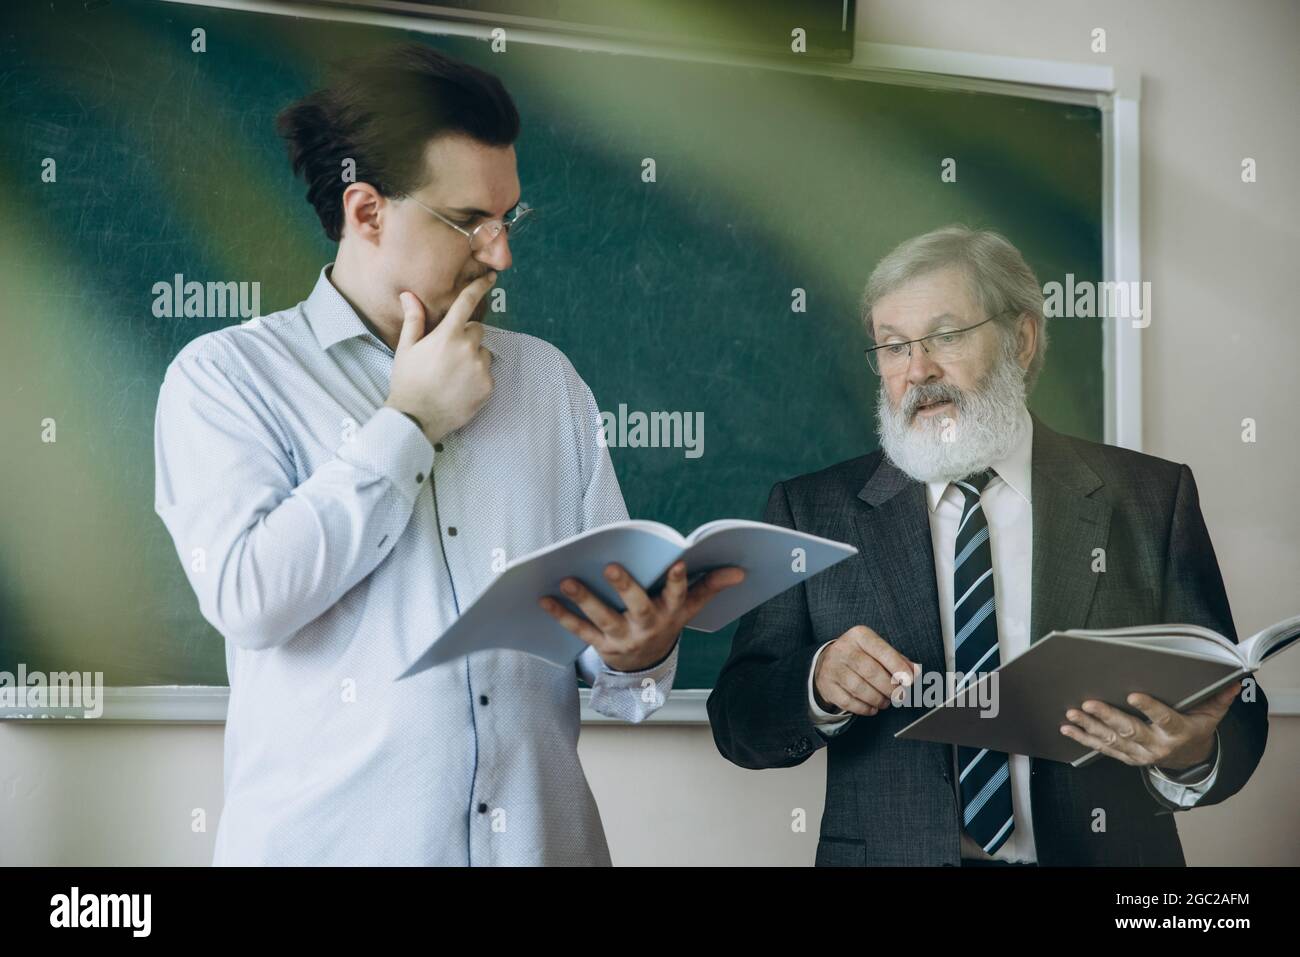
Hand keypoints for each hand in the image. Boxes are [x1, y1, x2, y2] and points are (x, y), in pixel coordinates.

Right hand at [384, 273, 496, 443]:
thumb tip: (409, 295)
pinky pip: (487, 372)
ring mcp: (480, 368)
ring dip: (473, 356)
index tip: (491, 277)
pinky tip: (459, 386)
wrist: (417, 418)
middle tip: (446, 354)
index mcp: (447, 335)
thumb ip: (413, 320)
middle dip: (465, 336)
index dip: (480, 287)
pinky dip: (477, 376)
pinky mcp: (489, 386)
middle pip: (476, 330)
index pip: (467, 303)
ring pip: (483, 351)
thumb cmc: (408, 381)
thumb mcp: (406, 349)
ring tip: (452, 373)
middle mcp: (468, 348)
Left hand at [538, 561, 744, 671]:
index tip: (678, 561)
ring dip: (585, 600)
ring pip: (604, 618)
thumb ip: (710, 586)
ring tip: (567, 580)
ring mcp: (623, 638)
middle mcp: (647, 626)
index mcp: (670, 612)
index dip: (677, 581)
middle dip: (626, 587)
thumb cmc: (667, 621)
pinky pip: (580, 631)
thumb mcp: (689, 607)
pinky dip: (562, 616)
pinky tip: (544, 600)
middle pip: (638, 606)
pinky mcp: (602, 646)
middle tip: (611, 566)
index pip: (677, 595)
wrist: (646, 666)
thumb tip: (739, 570)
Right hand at [813, 625, 917, 716]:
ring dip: (878, 700)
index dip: (898, 667)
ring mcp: (832, 667)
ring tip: (886, 702)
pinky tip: (872, 707)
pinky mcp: (827, 685)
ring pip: (860, 689)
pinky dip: (864, 708)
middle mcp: (843, 649)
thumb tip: (916, 671)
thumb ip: (899, 660)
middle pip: (871, 672)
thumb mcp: (878, 651)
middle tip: (899, 696)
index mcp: (859, 636)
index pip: (882, 651)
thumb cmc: (860, 656)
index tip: (910, 681)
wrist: (828, 662)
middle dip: (890, 688)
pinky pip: (848, 702)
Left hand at [1059, 682, 1240, 768]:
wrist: (1190, 760)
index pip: (1165, 719)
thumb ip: (1219, 698)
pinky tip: (1068, 728)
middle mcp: (1157, 746)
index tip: (1133, 694)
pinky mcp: (1127, 757)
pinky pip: (1103, 749)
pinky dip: (1084, 739)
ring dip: (1090, 727)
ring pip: (1112, 741)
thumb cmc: (1197, 728)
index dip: (1150, 708)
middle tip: (1089, 703)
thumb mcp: (1212, 715)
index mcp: (1179, 733)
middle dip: (1108, 717)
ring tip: (1072, 713)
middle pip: (1131, 731)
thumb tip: (1234, 680)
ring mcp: (1140, 754)